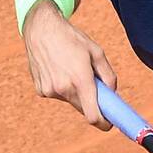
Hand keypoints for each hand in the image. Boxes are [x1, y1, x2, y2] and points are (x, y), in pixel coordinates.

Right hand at [21, 1, 116, 131]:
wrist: (41, 29)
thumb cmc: (72, 39)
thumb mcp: (97, 52)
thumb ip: (108, 76)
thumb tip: (112, 93)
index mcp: (80, 80)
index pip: (93, 115)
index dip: (104, 123)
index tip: (110, 123)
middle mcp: (63, 89)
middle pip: (83, 109)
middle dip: (93, 104)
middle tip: (97, 89)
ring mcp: (49, 91)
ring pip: (71, 101)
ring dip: (77, 93)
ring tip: (73, 69)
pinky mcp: (40, 90)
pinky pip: (59, 95)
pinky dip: (64, 88)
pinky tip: (60, 69)